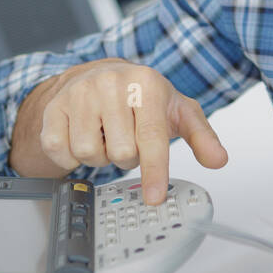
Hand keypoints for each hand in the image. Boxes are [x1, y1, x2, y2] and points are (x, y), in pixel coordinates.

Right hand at [38, 60, 226, 203]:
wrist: (99, 74)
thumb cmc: (141, 97)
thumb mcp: (178, 111)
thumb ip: (201, 137)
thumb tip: (217, 159)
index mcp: (146, 84)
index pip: (152, 137)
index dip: (154, 171)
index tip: (154, 197)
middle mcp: (111, 84)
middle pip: (121, 152)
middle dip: (127, 157)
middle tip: (127, 139)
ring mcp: (79, 93)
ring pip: (89, 153)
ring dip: (100, 156)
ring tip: (106, 136)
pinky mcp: (54, 107)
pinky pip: (61, 151)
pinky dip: (73, 155)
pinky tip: (83, 137)